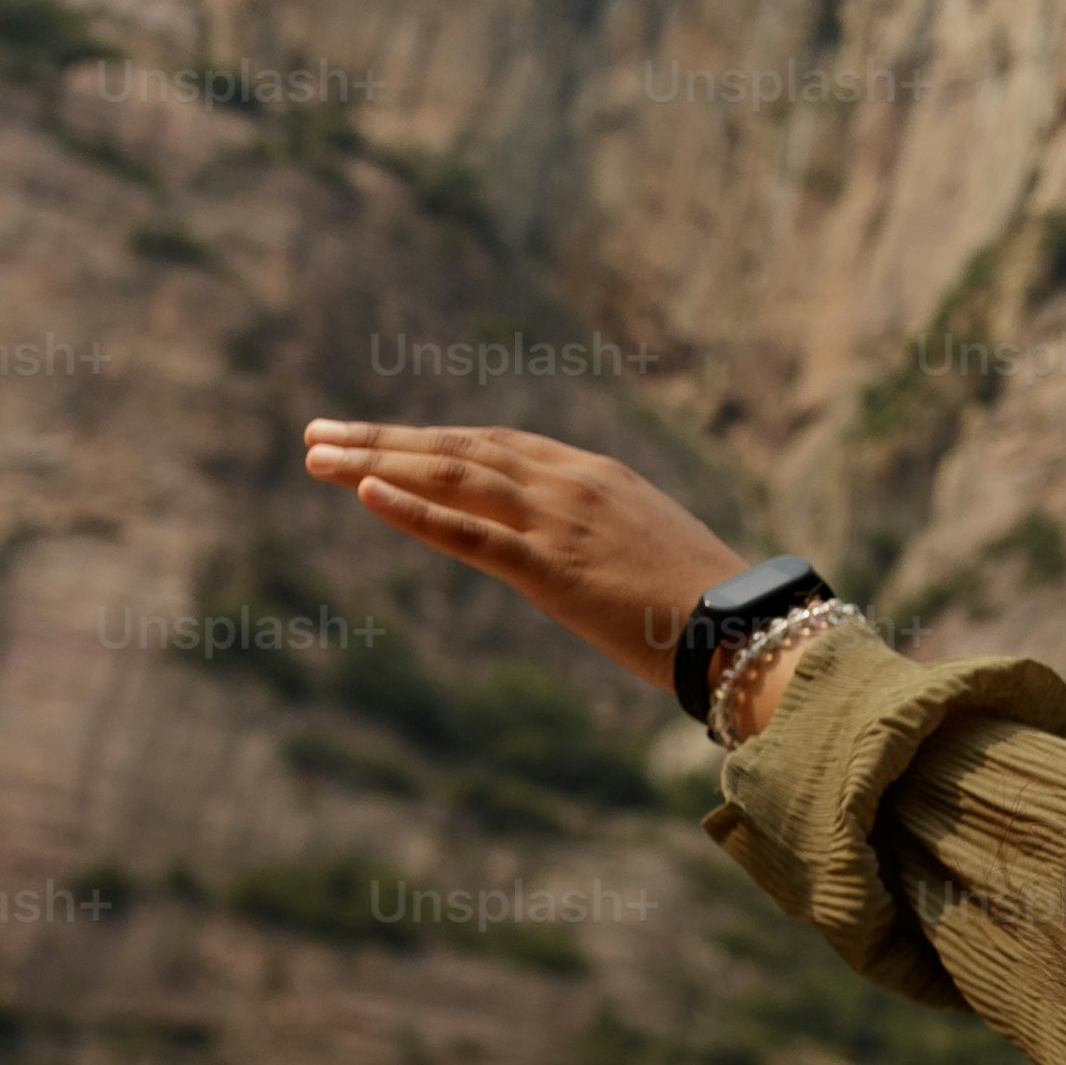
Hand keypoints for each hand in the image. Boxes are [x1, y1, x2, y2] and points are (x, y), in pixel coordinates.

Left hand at [299, 420, 748, 703]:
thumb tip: (581, 566)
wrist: (749, 629)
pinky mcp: (552, 567)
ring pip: (451, 476)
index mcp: (596, 477)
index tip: (376, 439)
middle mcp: (571, 484)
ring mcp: (560, 521)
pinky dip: (412, 510)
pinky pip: (468, 533)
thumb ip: (602, 546)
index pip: (495, 445)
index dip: (428, 438)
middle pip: (458, 448)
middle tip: (316, 435)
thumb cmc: (711, 608)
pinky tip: (362, 494)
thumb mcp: (648, 557)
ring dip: (375, 463)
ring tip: (316, 457)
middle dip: (381, 440)